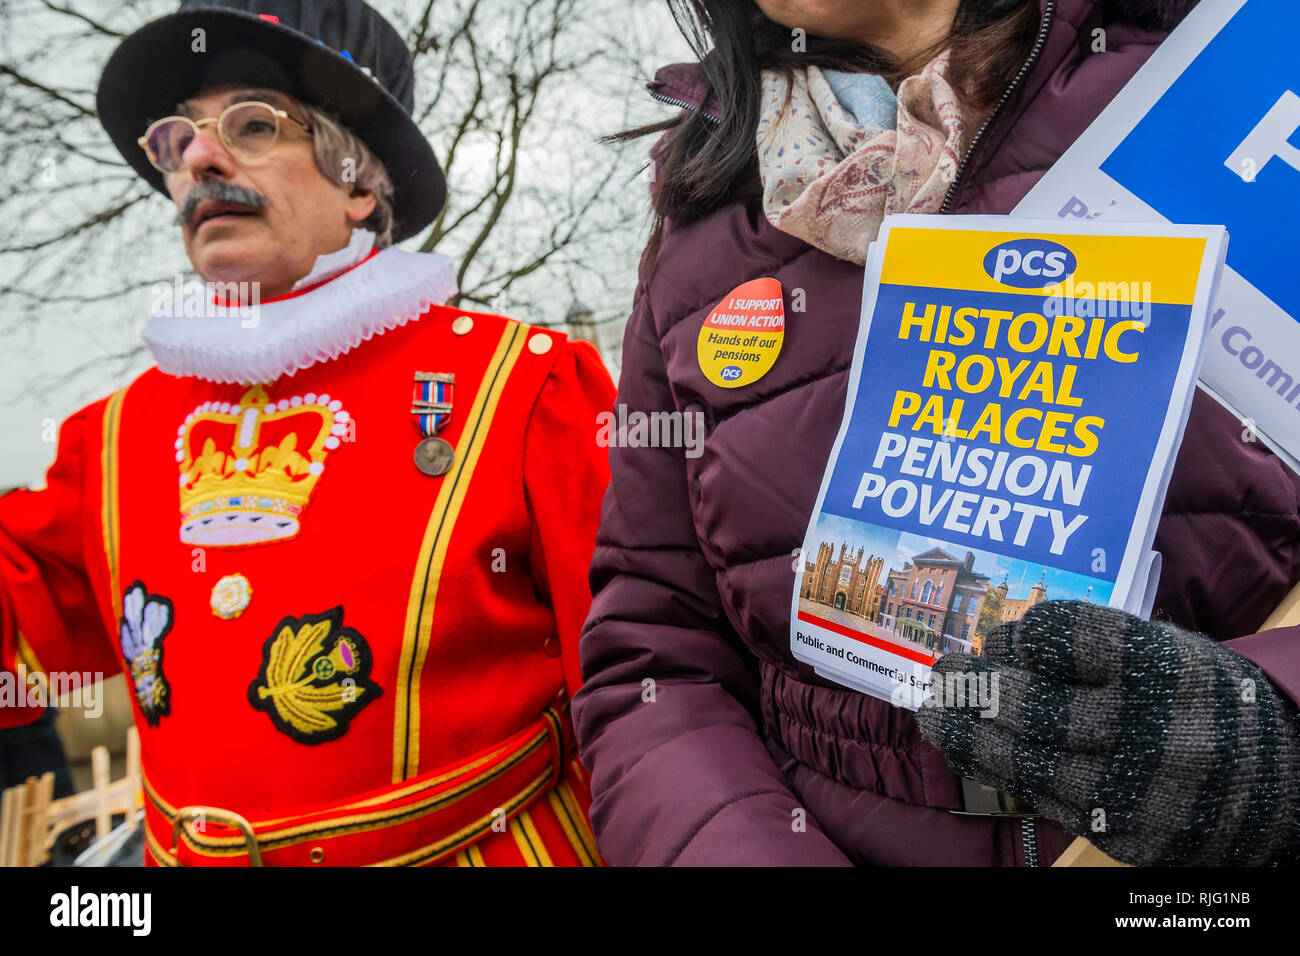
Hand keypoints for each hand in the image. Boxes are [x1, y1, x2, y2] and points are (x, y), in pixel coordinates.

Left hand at [915, 600, 1299, 865]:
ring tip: (933, 713)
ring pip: (1026, 759)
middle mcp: (1147, 728)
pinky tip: (966, 750)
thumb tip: (1005, 646)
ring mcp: (1132, 787)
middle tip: (945, 673)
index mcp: (1162, 667)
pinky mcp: (1119, 830)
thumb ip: (1094, 646)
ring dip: (967, 735)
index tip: (1010, 637)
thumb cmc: (1204, 705)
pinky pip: (1041, 797)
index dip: (1025, 636)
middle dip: (977, 689)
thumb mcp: (1169, 653)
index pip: (1067, 637)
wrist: (1278, 788)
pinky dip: (995, 770)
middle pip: (1037, 705)